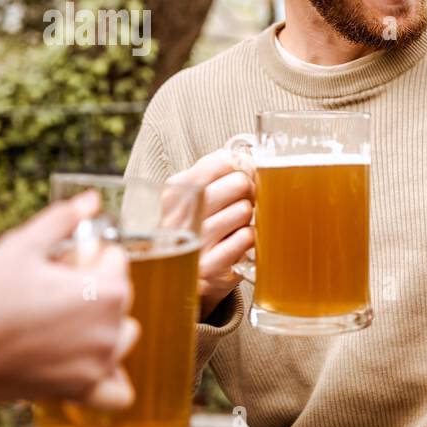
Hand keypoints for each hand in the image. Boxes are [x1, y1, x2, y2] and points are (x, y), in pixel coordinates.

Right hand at [0, 192, 137, 407]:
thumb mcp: (19, 247)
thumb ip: (63, 221)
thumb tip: (91, 200)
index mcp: (106, 291)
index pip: (116, 259)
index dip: (84, 255)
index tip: (53, 263)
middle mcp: (111, 330)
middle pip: (119, 296)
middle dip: (91, 288)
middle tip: (45, 290)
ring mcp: (98, 364)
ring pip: (121, 336)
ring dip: (101, 326)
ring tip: (55, 322)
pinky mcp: (80, 390)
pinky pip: (116, 391)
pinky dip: (107, 378)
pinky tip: (81, 363)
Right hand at [169, 149, 255, 319]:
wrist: (181, 275)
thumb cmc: (198, 225)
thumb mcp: (196, 195)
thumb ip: (217, 171)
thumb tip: (247, 151)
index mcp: (176, 190)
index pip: (221, 161)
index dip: (243, 166)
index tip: (246, 173)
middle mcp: (180, 213)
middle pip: (238, 183)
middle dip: (250, 190)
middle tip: (246, 200)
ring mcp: (195, 241)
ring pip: (244, 211)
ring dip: (249, 217)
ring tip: (236, 225)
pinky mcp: (210, 266)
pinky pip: (247, 237)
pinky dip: (249, 238)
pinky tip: (237, 242)